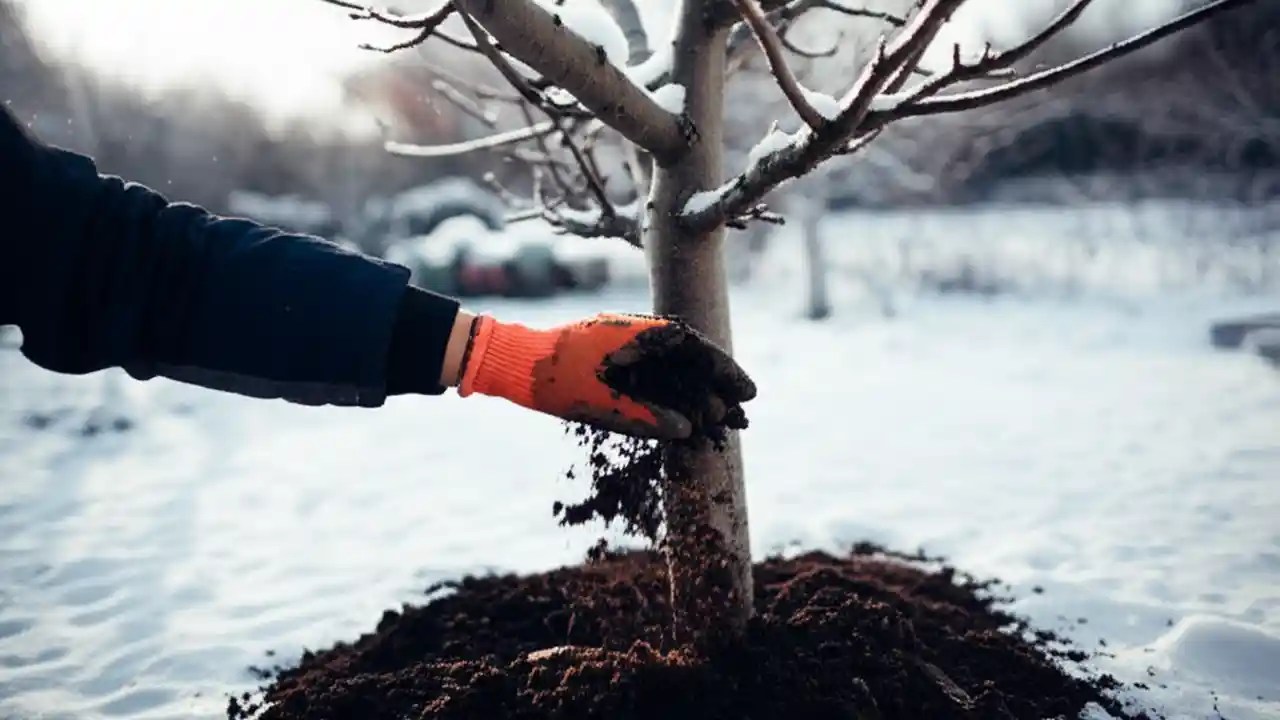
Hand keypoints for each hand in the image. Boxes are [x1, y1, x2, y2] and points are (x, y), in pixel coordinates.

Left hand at [457, 312, 755, 439]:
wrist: (512, 365)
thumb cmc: (552, 377)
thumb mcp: (599, 402)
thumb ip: (644, 417)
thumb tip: (687, 431)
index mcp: (638, 332)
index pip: (695, 347)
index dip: (725, 370)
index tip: (747, 391)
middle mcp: (638, 338)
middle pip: (690, 360)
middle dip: (717, 388)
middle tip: (742, 415)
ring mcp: (627, 352)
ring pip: (675, 373)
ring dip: (698, 397)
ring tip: (722, 422)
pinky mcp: (616, 368)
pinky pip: (655, 382)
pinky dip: (674, 400)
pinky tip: (689, 422)